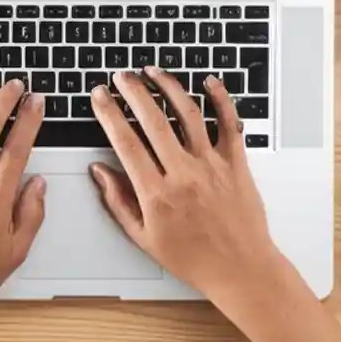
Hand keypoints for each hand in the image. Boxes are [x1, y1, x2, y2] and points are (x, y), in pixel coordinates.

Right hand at [88, 67, 278, 298]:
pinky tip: (209, 82)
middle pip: (153, 120)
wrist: (240, 269)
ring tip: (153, 71)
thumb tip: (99, 171)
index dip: (109, 113)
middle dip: (133, 92)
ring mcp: (212, 166)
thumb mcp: (143, 237)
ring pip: (188, 114)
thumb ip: (118, 201)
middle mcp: (184, 174)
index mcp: (157, 194)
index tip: (100, 96)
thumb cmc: (193, 258)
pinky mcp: (237, 163)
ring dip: (168, 87)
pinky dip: (221, 99)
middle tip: (121, 76)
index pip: (125, 142)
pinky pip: (229, 124)